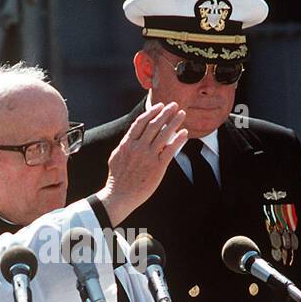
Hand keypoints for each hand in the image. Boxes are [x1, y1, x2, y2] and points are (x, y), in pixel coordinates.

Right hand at [96, 101, 188, 225]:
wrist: (119, 196)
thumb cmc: (117, 179)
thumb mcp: (116, 157)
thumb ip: (125, 145)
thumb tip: (131, 137)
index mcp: (127, 144)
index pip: (141, 122)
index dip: (152, 112)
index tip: (160, 106)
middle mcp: (138, 148)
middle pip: (154, 125)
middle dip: (166, 112)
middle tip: (174, 105)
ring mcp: (148, 157)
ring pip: (164, 134)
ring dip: (174, 121)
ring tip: (181, 114)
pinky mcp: (158, 167)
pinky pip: (171, 150)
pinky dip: (179, 139)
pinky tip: (185, 132)